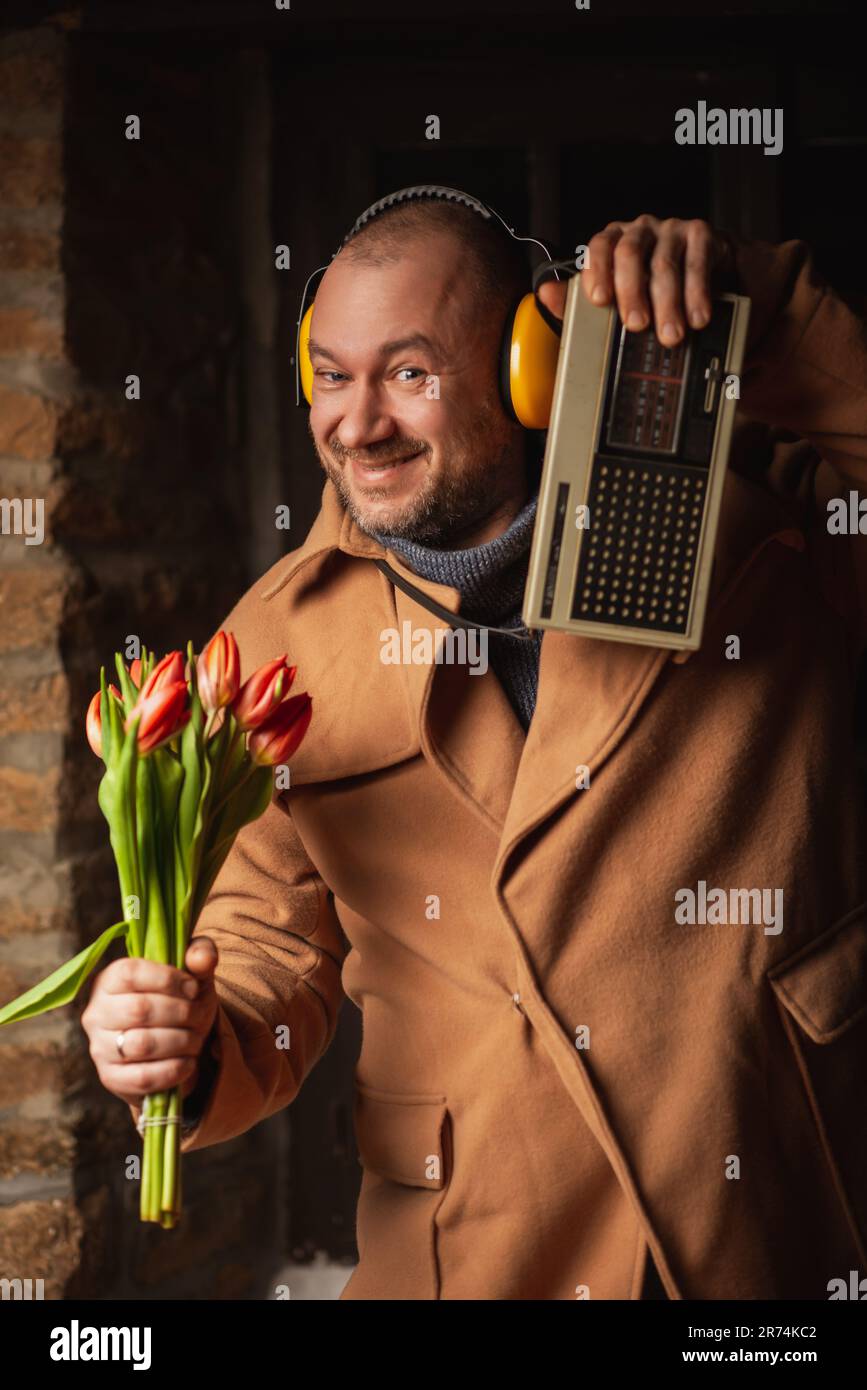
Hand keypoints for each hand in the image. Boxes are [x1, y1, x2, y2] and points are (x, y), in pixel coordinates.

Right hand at [81, 937, 218, 1106]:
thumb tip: (202, 959)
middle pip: (139, 1009)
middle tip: (199, 1016)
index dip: (167, 979)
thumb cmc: (179, 1000)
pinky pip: (144, 1077)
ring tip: (195, 1038)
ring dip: (181, 1041)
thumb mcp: (193, 972)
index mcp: (109, 979)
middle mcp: (96, 1012)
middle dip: (181, 1013)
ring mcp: (99, 1047)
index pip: (130, 973)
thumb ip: (201, 954)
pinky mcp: (110, 1078)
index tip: (192, 988)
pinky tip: (188, 1061)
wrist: (172, 1046)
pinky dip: (174, 1069)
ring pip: (142, 1044)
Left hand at [537, 214, 733, 343]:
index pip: (599, 247)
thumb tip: (545, 293)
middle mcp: (640, 230)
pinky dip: (698, 292)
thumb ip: (576, 300)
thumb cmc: (649, 287)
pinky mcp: (700, 234)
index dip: (598, 272)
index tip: (599, 300)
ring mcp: (670, 230)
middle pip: (630, 254)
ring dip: (668, 303)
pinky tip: (697, 315)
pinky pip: (697, 262)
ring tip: (670, 334)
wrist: (699, 275)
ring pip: (664, 263)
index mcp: (614, 240)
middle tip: (637, 325)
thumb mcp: (613, 296)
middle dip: (632, 292)